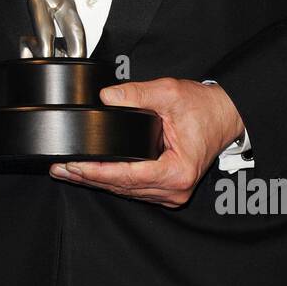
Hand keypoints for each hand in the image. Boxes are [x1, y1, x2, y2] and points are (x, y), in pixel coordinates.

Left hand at [49, 77, 244, 207]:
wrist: (226, 115)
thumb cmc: (205, 108)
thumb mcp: (169, 93)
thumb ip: (136, 93)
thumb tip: (106, 97)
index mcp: (177, 171)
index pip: (126, 176)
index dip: (95, 172)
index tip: (72, 165)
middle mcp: (174, 188)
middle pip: (121, 188)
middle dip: (87, 178)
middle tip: (59, 168)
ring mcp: (171, 192)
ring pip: (126, 191)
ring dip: (96, 181)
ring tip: (68, 171)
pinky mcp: (167, 188)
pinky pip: (134, 188)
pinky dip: (113, 181)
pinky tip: (92, 173)